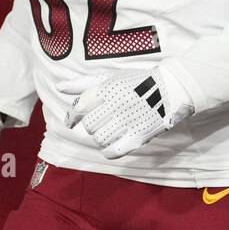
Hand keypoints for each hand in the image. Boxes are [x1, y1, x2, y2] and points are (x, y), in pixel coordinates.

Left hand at [58, 67, 191, 158]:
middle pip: (89, 126)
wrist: (169, 89)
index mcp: (107, 89)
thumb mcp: (109, 77)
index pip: (80, 108)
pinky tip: (114, 143)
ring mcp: (128, 121)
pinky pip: (113, 152)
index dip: (73, 117)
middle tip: (102, 122)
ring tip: (110, 130)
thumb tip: (59, 87)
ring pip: (99, 139)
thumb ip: (83, 84)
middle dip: (92, 126)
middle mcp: (116, 105)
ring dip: (101, 137)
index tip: (72, 121)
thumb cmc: (135, 83)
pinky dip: (109, 150)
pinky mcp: (138, 136)